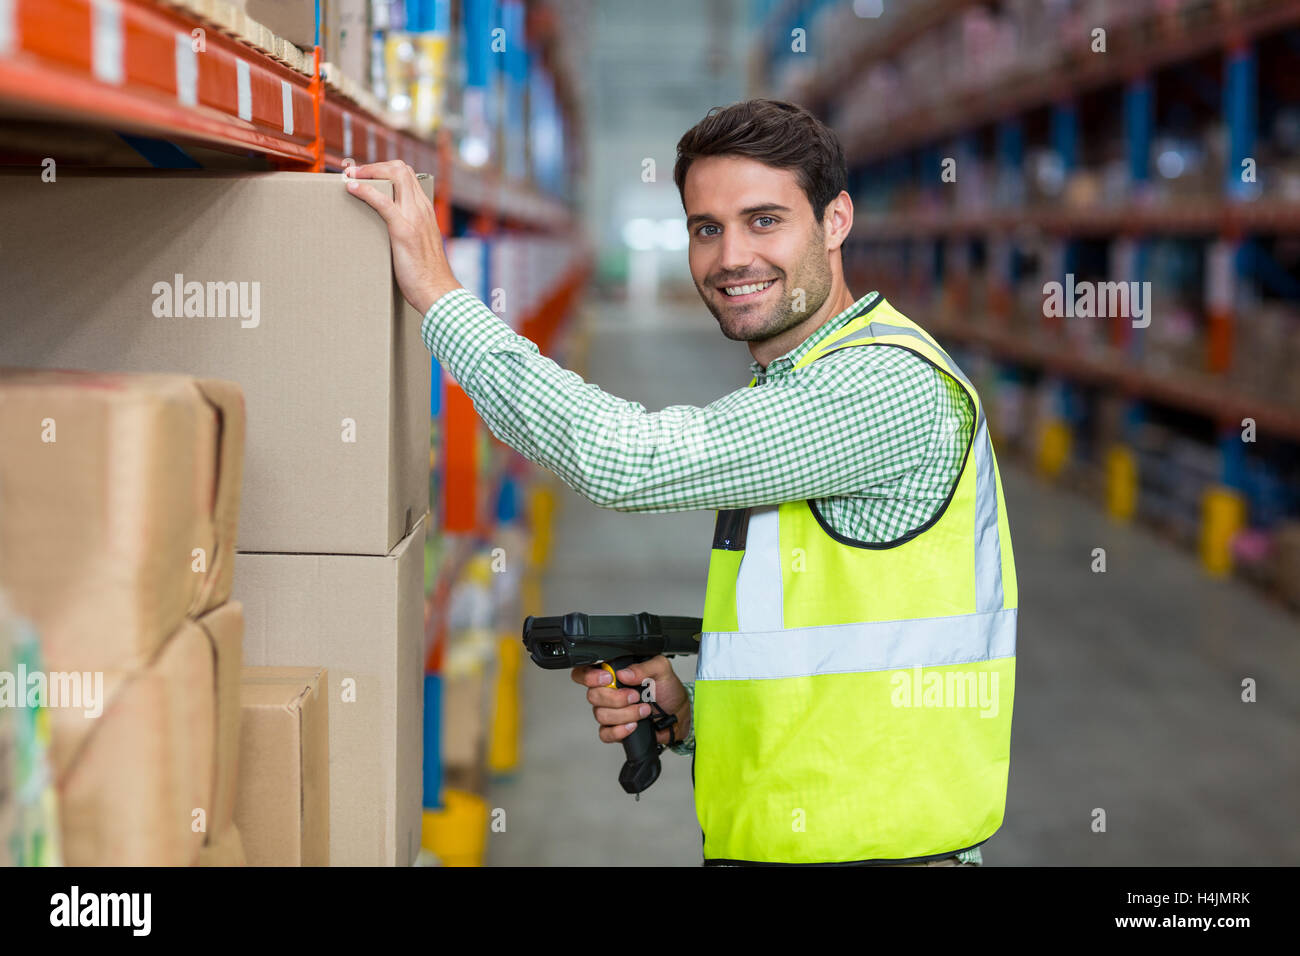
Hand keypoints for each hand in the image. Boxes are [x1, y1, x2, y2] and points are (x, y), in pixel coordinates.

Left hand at [344, 160, 462, 315]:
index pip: (408, 176)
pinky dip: (365, 191)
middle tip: (355, 173)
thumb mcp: (421, 245)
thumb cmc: (427, 274)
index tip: (367, 175)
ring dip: (368, 172)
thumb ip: (411, 232)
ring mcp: (414, 217)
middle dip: (374, 165)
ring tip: (350, 177)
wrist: (438, 292)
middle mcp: (422, 209)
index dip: (385, 169)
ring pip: (394, 176)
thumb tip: (389, 231)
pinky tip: (352, 189)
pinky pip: (383, 202)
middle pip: (400, 169)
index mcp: (426, 211)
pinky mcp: (404, 231)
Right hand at [571, 655, 690, 747]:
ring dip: (625, 714)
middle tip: (635, 696)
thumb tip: (624, 674)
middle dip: (616, 698)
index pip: (585, 672)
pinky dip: (619, 731)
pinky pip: (605, 733)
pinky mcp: (615, 729)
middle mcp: (608, 692)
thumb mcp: (662, 670)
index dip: (589, 676)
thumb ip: (644, 666)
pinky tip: (633, 725)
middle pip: (592, 695)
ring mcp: (610, 711)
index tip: (608, 678)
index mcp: (615, 674)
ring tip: (643, 710)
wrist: (678, 714)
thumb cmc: (668, 690)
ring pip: (600, 715)